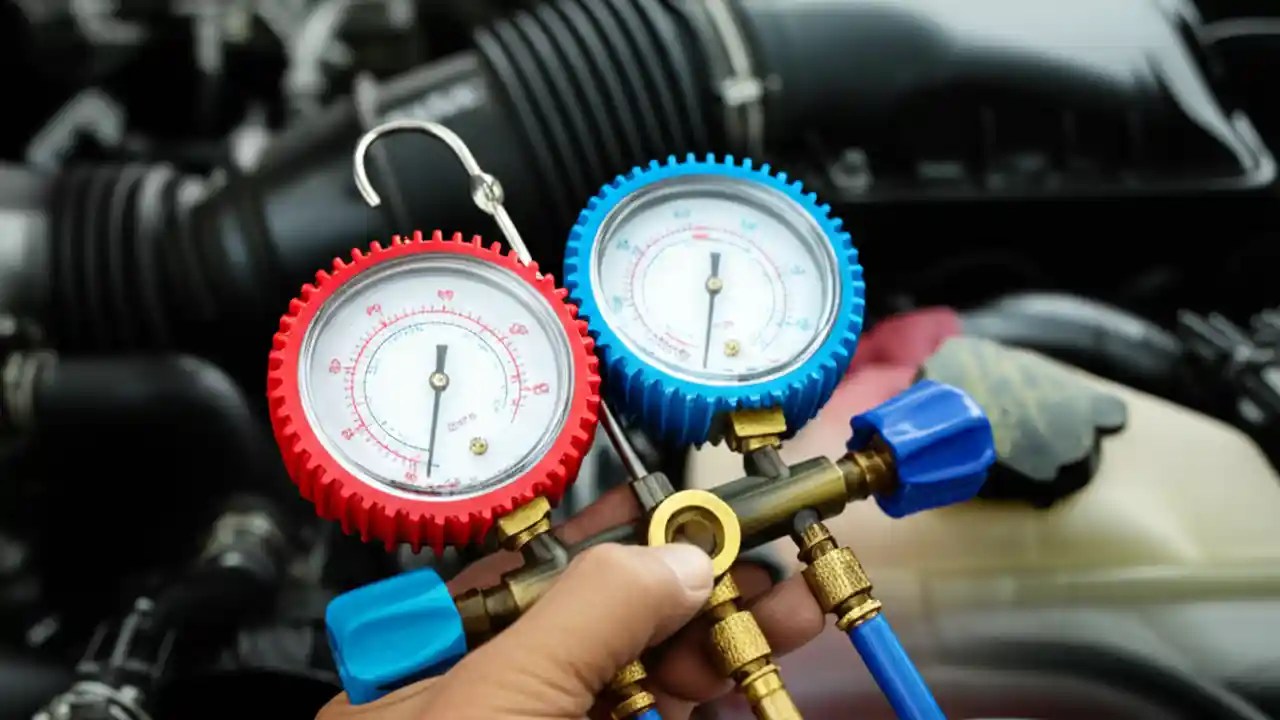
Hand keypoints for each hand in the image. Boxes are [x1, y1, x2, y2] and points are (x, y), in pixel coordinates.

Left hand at [316, 485, 826, 719]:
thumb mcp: (499, 701)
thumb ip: (586, 613)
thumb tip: (672, 557)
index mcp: (430, 678)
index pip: (532, 576)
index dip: (618, 533)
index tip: (692, 511)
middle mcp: (491, 715)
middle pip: (605, 631)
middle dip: (694, 593)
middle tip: (768, 568)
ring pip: (646, 690)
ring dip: (720, 650)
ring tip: (793, 617)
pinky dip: (710, 709)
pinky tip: (754, 691)